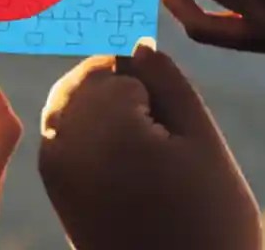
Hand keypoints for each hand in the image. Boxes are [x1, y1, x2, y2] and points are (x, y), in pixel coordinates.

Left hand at [39, 42, 261, 249]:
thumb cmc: (208, 220)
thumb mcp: (202, 141)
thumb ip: (168, 82)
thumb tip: (138, 43)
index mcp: (105, 125)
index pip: (122, 63)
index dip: (154, 81)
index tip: (173, 123)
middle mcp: (67, 142)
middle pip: (88, 78)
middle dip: (121, 86)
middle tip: (161, 132)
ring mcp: (55, 166)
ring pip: (73, 101)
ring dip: (104, 107)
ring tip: (147, 149)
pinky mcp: (55, 187)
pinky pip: (65, 131)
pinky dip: (91, 131)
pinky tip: (128, 162)